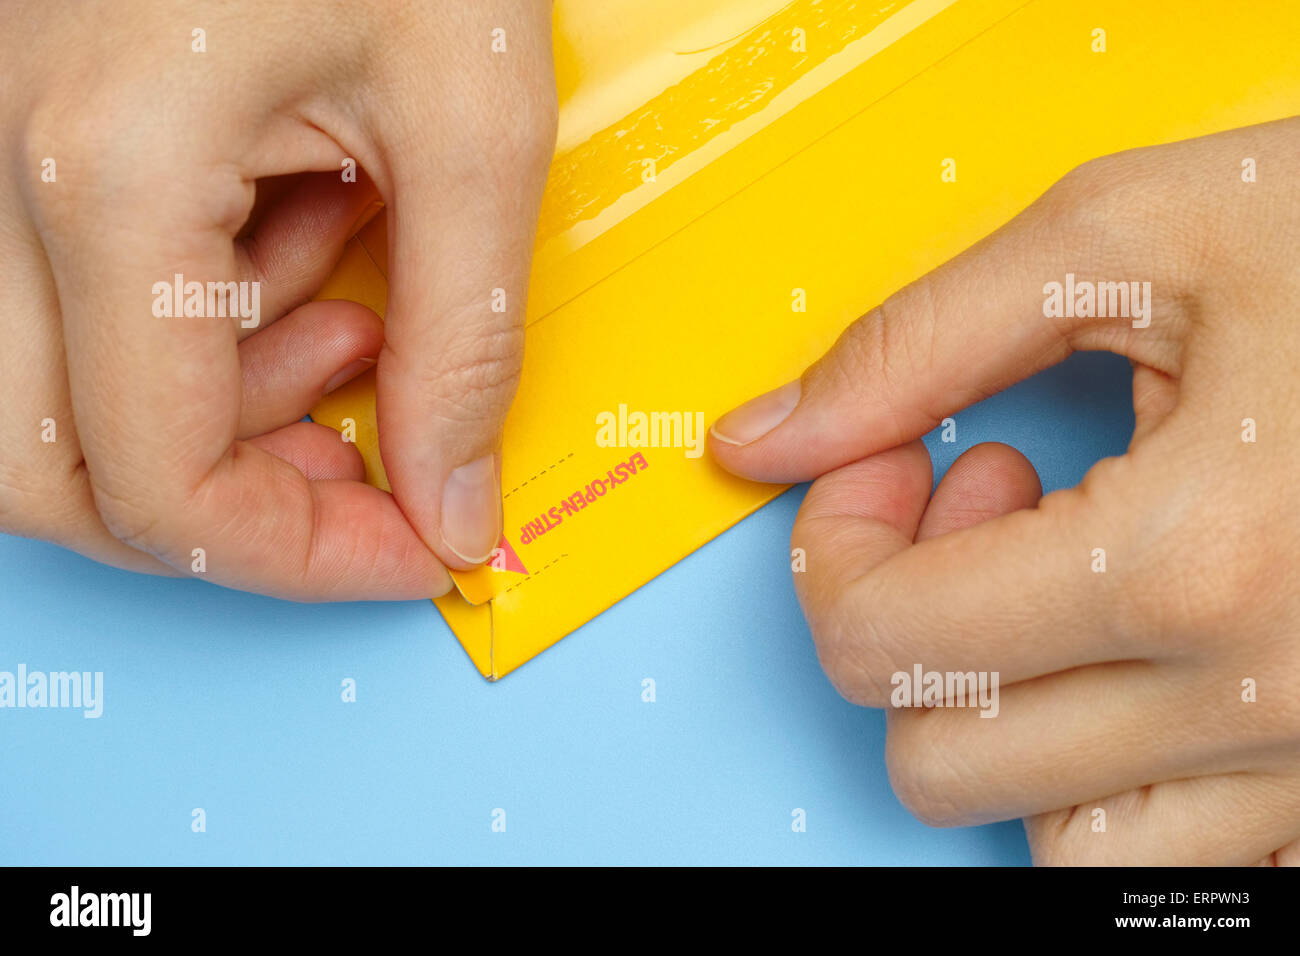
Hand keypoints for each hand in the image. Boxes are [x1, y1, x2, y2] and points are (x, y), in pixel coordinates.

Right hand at [0, 0, 555, 598]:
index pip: (158, 484)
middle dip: (229, 511)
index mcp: (103, 171)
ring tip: (349, 323)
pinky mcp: (23, 143)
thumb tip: (452, 501)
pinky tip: (294, 258)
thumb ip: (465, 340)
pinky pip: (71, 317)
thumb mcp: (473, 118)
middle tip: (370, 475)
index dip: (302, 553)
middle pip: (51, 473)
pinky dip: (194, 338)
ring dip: (211, 420)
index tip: (417, 551)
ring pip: (44, 409)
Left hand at [711, 117, 1299, 863]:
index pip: (882, 643)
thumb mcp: (1131, 235)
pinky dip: (1116, 775)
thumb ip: (916, 344)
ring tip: (1071, 579)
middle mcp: (1271, 698)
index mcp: (1195, 563)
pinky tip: (1140, 649)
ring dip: (1005, 720)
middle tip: (986, 504)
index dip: (834, 544)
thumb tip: (767, 434)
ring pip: (1060, 845)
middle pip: (942, 763)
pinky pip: (1191, 855)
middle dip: (909, 629)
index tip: (881, 464)